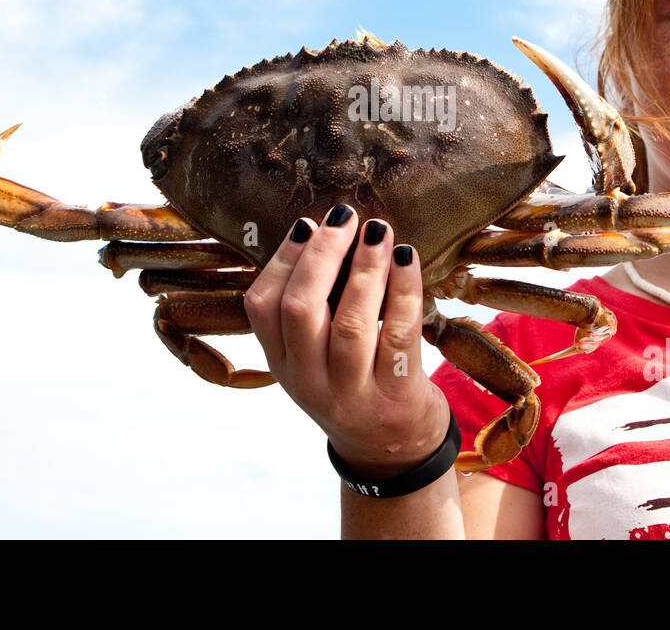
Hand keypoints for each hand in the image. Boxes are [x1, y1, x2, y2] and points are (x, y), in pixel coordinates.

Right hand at [243, 204, 452, 477]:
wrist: (391, 452)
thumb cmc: (352, 383)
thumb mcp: (313, 355)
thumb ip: (310, 307)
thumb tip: (323, 230)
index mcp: (282, 364)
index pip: (262, 307)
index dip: (283, 260)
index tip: (308, 224)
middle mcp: (309, 381)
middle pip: (302, 310)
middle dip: (323, 255)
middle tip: (345, 217)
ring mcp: (352, 394)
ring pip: (351, 323)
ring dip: (366, 269)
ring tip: (378, 231)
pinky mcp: (396, 397)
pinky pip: (400, 334)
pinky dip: (404, 290)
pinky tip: (407, 259)